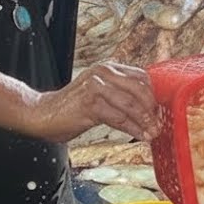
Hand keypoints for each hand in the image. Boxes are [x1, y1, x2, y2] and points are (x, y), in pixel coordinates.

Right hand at [24, 61, 159, 142]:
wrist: (42, 114)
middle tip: (159, 124)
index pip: (142, 77)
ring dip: (145, 122)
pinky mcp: (90, 103)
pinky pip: (118, 117)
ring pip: (131, 105)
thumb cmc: (73, 107)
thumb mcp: (101, 94)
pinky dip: (132, 128)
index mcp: (109, 68)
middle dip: (153, 109)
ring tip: (152, 133)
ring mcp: (96, 86)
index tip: (161, 111)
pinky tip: (139, 135)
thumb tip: (149, 108)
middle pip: (140, 89)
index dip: (154, 95)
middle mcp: (104, 72)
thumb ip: (121, 95)